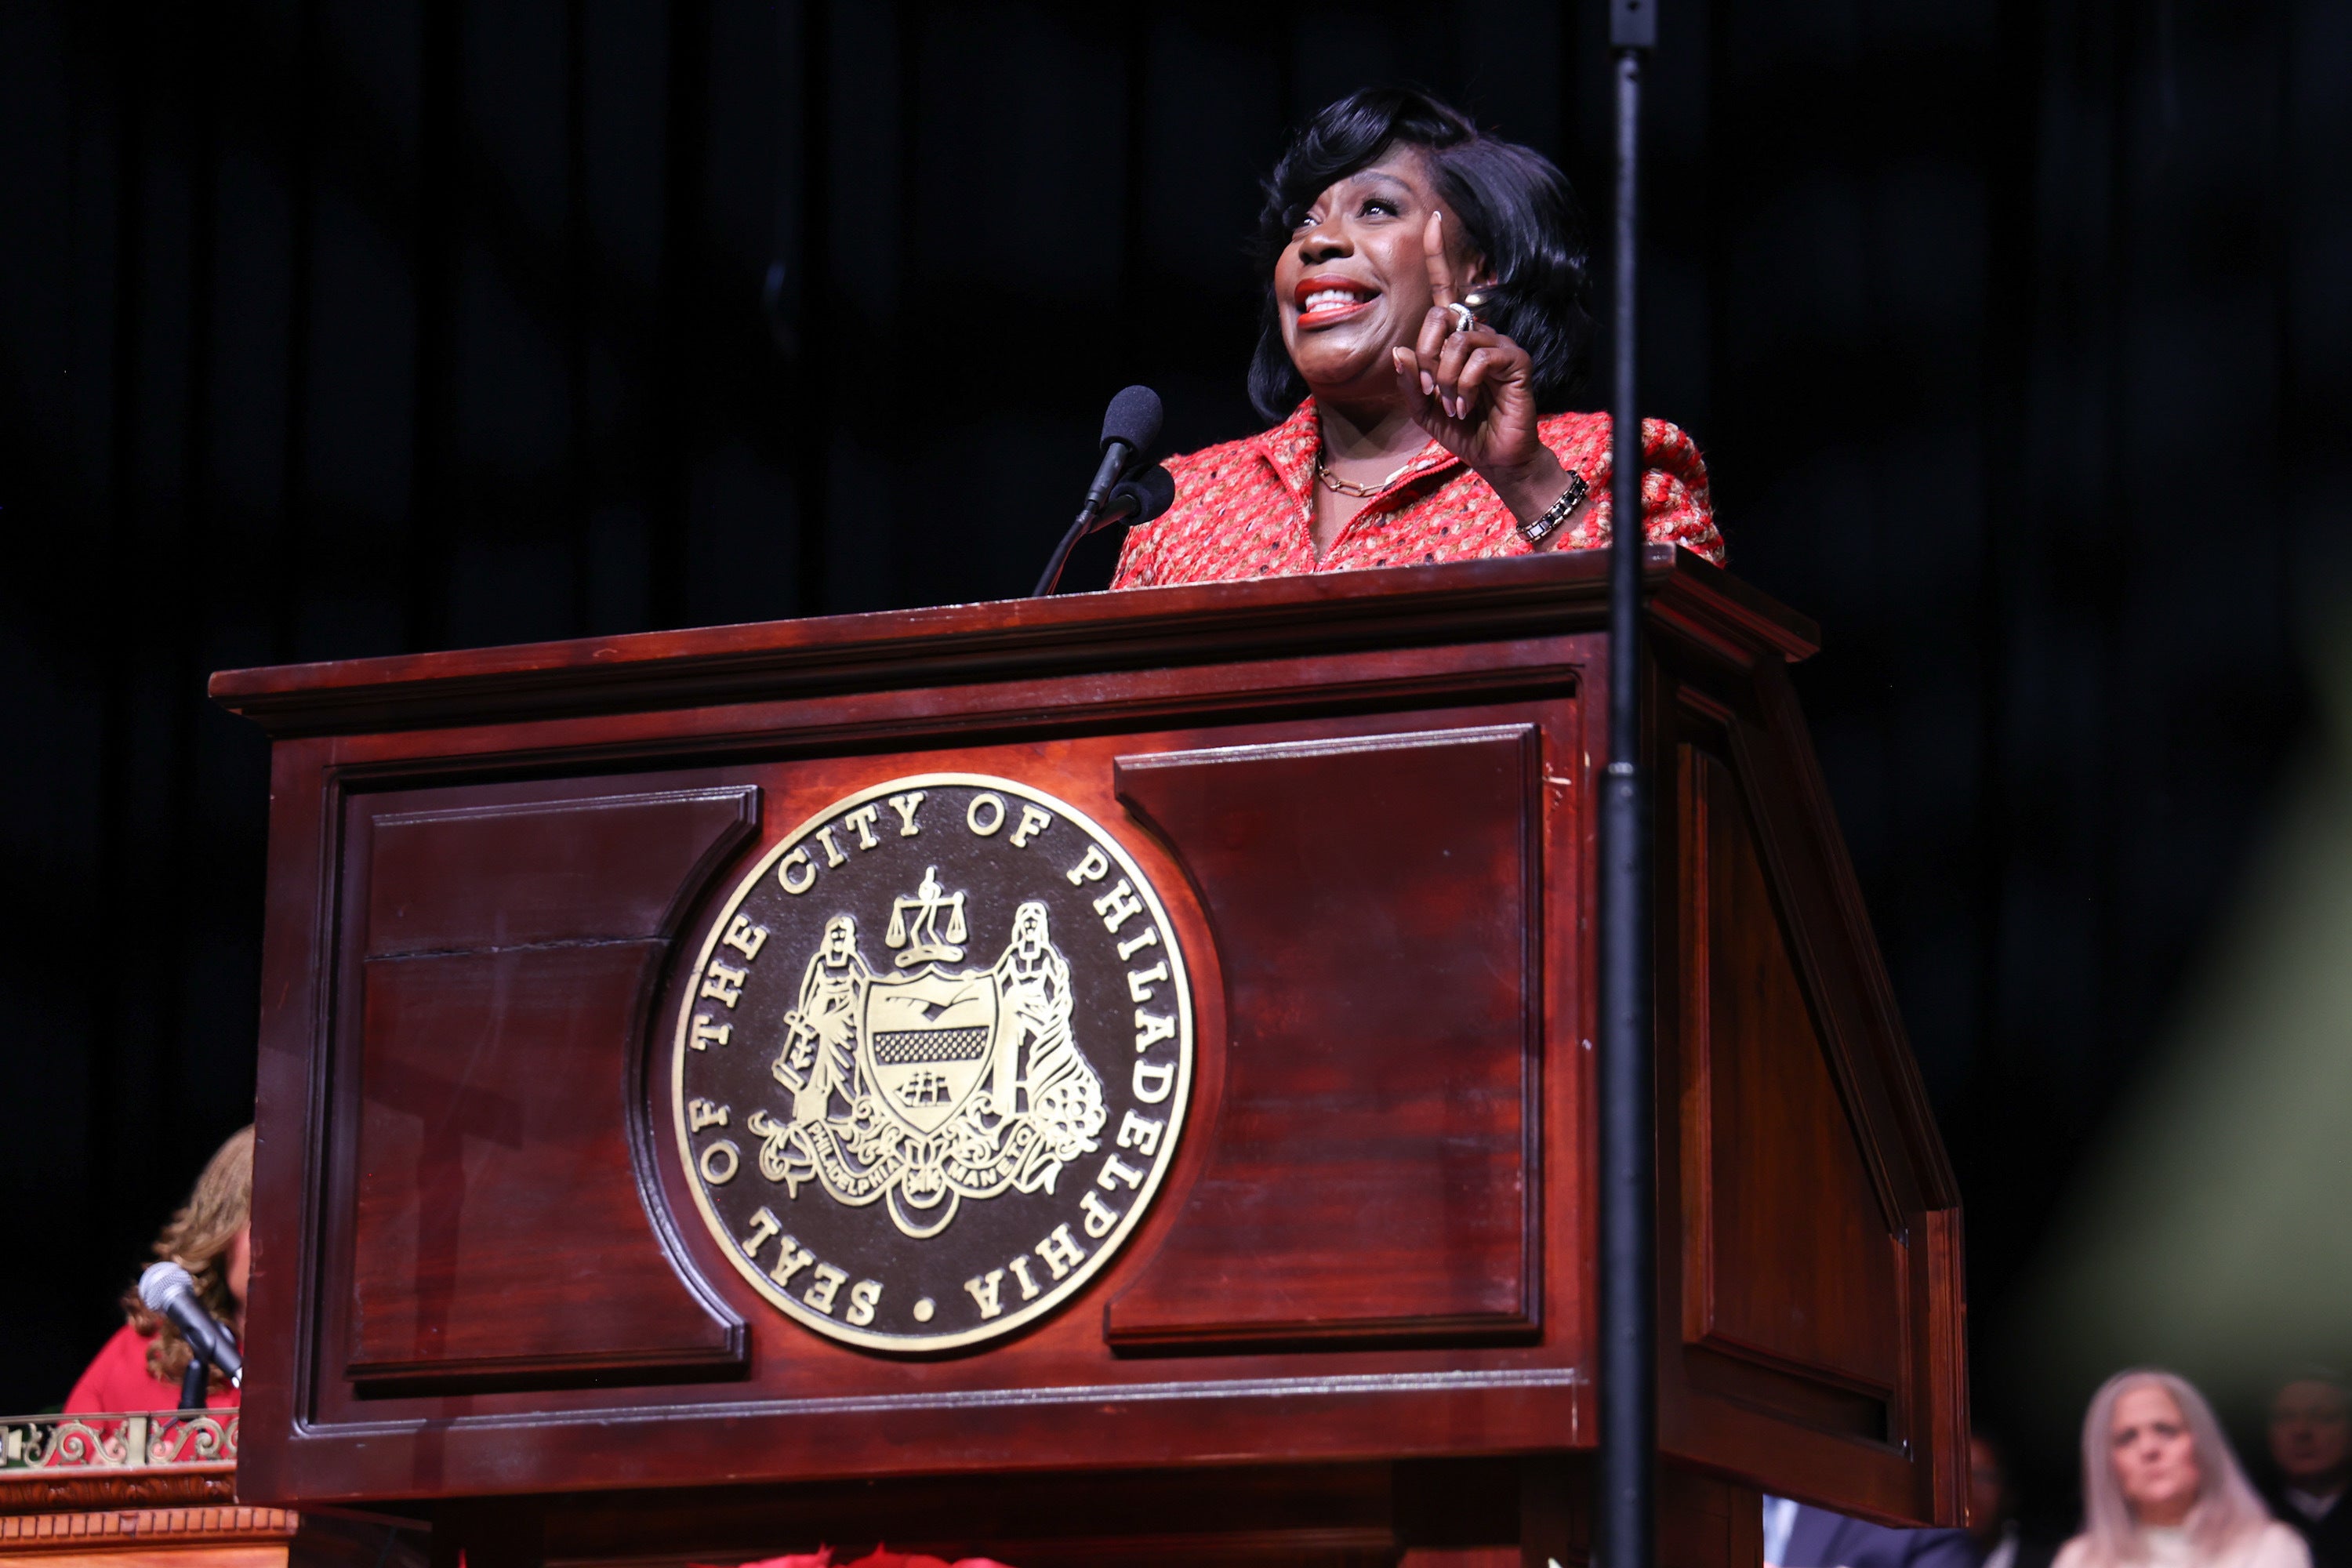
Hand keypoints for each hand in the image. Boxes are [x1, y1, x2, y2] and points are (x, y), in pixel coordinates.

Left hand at [1390, 211, 1574, 529]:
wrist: (1495, 459)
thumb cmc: (1462, 431)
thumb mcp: (1423, 408)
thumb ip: (1410, 380)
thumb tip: (1404, 349)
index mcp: (1457, 339)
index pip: (1445, 290)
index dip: (1437, 255)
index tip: (1432, 219)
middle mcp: (1480, 334)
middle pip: (1441, 315)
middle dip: (1426, 355)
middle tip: (1431, 390)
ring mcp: (1500, 346)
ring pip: (1459, 340)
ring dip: (1445, 378)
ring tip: (1452, 405)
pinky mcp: (1516, 362)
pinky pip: (1480, 358)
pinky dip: (1464, 385)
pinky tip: (1466, 405)